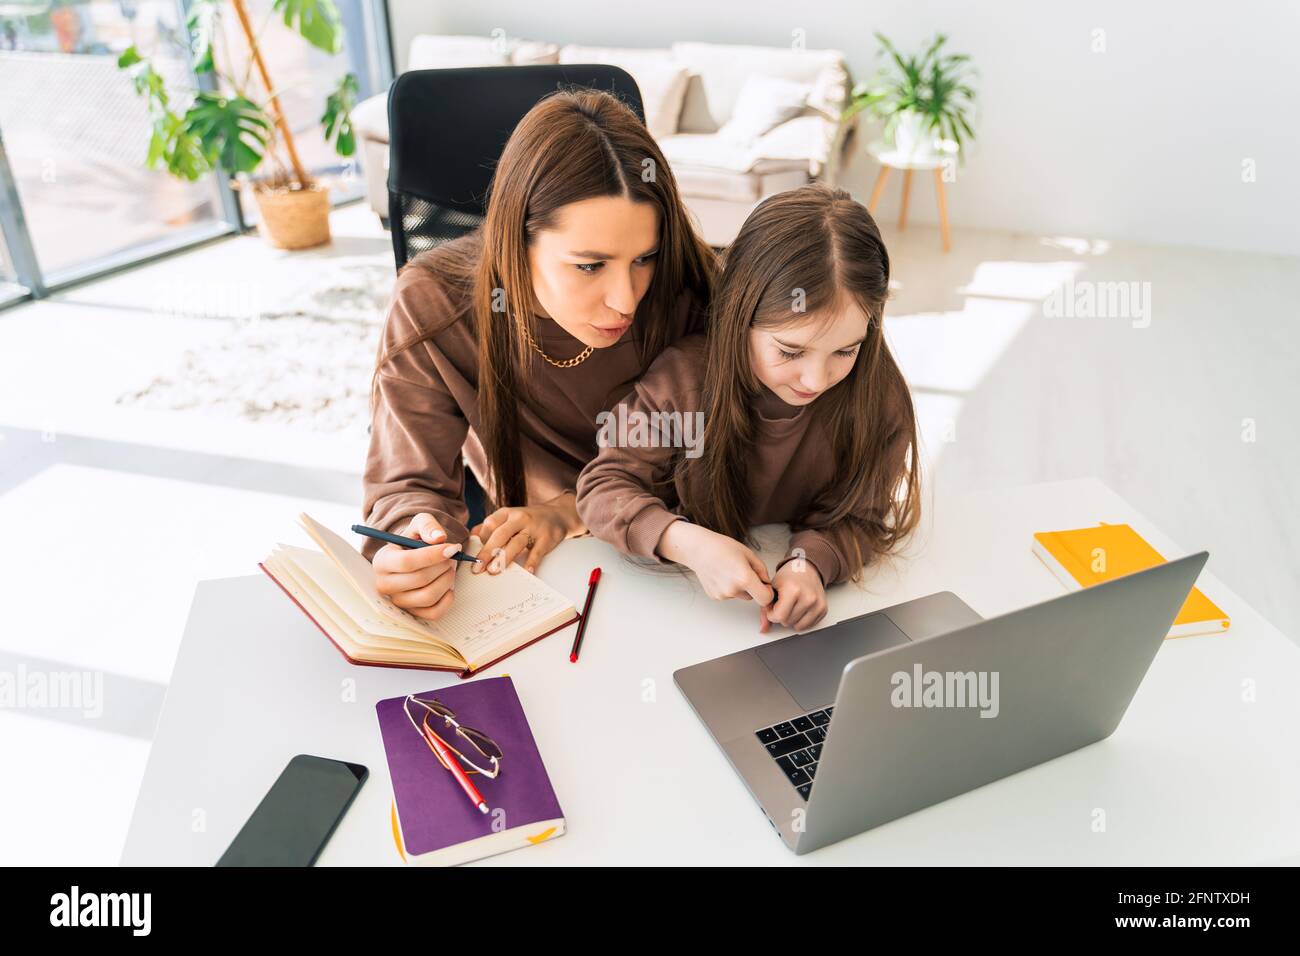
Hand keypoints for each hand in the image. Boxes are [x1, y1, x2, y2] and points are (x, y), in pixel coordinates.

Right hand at [372, 513, 463, 620]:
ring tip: (450, 568)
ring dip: (447, 580)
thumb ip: (428, 525)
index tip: (452, 548)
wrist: (414, 558)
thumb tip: (439, 538)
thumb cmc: (415, 541)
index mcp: (382, 561)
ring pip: (428, 596)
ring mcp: (398, 602)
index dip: (433, 555)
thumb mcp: (419, 524)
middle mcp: (385, 584)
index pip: (406, 562)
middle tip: (453, 557)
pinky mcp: (412, 613)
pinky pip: (434, 613)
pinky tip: (449, 584)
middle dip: (443, 566)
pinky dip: (448, 598)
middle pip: (419, 580)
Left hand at [470, 492, 583, 574]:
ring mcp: (534, 528)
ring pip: (517, 542)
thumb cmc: (528, 520)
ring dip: (504, 558)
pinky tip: (526, 571)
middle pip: (501, 534)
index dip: (481, 539)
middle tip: (478, 567)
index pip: (490, 524)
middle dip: (487, 552)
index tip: (474, 555)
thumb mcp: (509, 518)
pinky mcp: (547, 538)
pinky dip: (531, 561)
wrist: (558, 514)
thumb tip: (471, 538)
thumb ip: (491, 527)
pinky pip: (538, 551)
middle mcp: (519, 518)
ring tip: (494, 570)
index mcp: (507, 513)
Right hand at [657, 521, 774, 604]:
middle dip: (753, 587)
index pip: (765, 598)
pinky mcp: (715, 596)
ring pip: (741, 595)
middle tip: (743, 571)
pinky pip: (729, 595)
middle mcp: (733, 590)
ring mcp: (722, 595)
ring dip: (740, 587)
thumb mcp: (748, 553)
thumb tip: (766, 583)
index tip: (764, 584)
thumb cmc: (722, 547)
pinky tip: (721, 574)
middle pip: (753, 597)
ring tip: (730, 570)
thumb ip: (761, 570)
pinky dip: (729, 587)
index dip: (768, 592)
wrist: (698, 549)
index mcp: (744, 578)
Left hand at [762, 558, 826, 632]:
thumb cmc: (789, 577)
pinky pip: (808, 626)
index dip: (771, 615)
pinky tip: (800, 608)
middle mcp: (808, 597)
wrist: (807, 569)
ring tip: (791, 605)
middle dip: (781, 616)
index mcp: (793, 590)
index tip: (772, 607)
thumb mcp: (772, 588)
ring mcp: (817, 604)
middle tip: (783, 603)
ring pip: (798, 627)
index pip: (779, 616)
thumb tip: (764, 628)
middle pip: (787, 622)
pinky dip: (801, 620)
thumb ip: (765, 609)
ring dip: (791, 619)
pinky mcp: (823, 609)